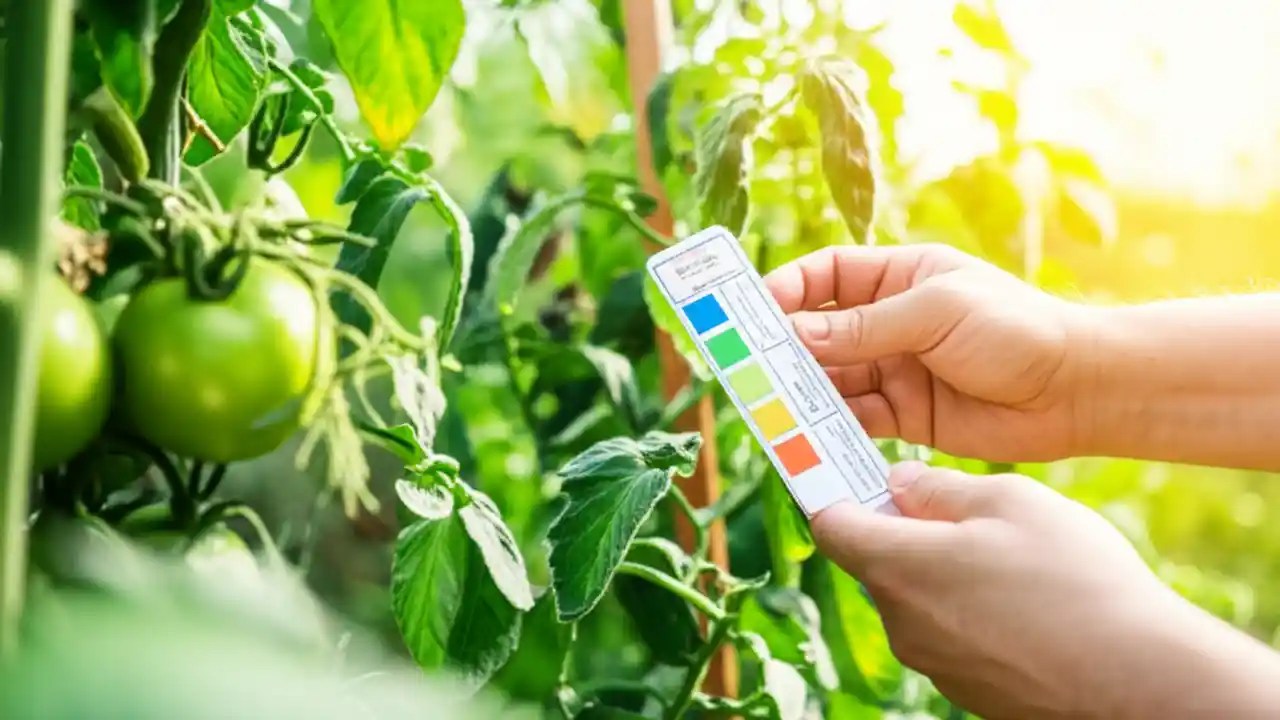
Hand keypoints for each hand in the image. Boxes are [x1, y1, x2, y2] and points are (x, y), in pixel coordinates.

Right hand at [764, 244, 1094, 461]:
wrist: (1074, 391)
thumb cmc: (1015, 330)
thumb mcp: (934, 314)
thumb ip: (863, 327)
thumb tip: (793, 333)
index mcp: (902, 276)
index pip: (829, 273)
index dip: (791, 287)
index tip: (756, 308)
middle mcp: (892, 321)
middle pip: (821, 329)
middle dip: (785, 344)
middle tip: (746, 361)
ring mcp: (897, 369)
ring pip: (832, 376)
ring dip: (802, 386)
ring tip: (769, 399)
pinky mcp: (906, 415)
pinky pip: (854, 416)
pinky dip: (829, 423)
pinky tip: (807, 430)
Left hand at [814, 464, 1279, 718]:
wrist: (1142, 680)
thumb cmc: (1077, 581)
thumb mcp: (1010, 500)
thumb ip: (938, 487)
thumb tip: (897, 484)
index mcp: (897, 567)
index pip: (829, 525)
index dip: (837, 492)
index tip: (855, 474)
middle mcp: (901, 622)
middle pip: (878, 562)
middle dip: (908, 533)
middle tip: (968, 514)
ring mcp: (933, 662)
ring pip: (918, 599)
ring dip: (945, 573)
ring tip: (1015, 562)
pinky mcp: (966, 689)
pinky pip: (951, 635)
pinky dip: (972, 612)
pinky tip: (1028, 604)